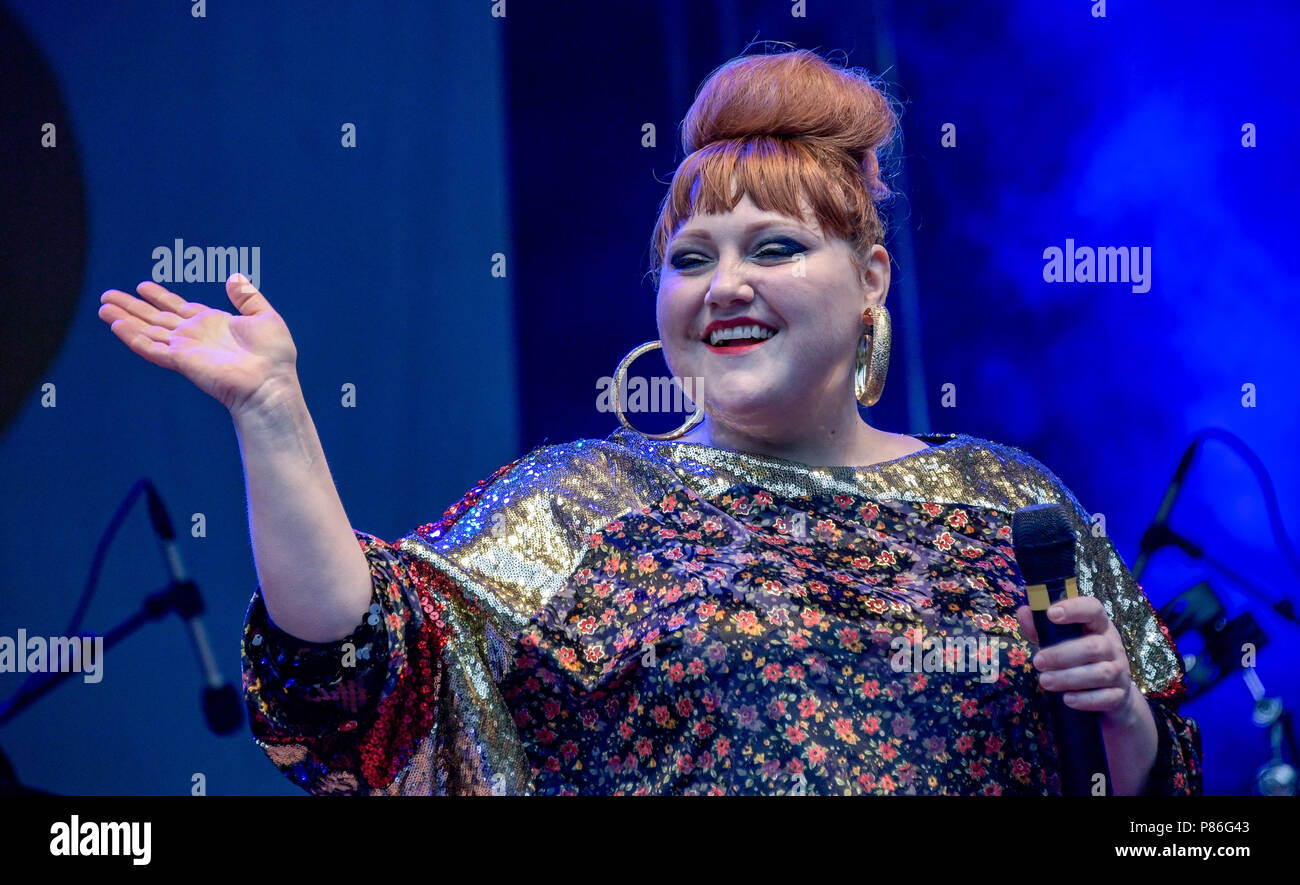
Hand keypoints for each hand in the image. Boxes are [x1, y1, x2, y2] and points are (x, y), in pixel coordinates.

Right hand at [99, 274, 298, 415]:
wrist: (270, 382)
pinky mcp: (181, 361)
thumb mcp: (264, 317)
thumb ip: (247, 297)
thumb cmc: (274, 356)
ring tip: (102, 307)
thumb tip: (233, 277)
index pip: (179, 308)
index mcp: (213, 325)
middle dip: (132, 307)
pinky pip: (151, 347)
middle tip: (107, 295)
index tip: (143, 286)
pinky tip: (115, 325)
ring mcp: (186, 349)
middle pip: (157, 318)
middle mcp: (195, 336)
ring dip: (124, 319)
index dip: (160, 297)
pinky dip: (133, 337)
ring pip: (147, 331)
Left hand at [1015, 597, 1135, 718]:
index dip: (1074, 609)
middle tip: (1038, 661)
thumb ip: (1043, 628)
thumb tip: (1023, 612)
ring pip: (1100, 673)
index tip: (1051, 614)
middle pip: (1093, 646)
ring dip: (1069, 678)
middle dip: (1062, 654)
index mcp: (1099, 626)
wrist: (1111, 695)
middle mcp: (1113, 646)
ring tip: (1044, 681)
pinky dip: (1086, 700)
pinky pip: (1106, 698)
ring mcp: (1120, 671)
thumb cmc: (1081, 660)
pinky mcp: (1119, 696)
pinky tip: (1067, 700)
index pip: (1093, 609)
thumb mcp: (1062, 641)